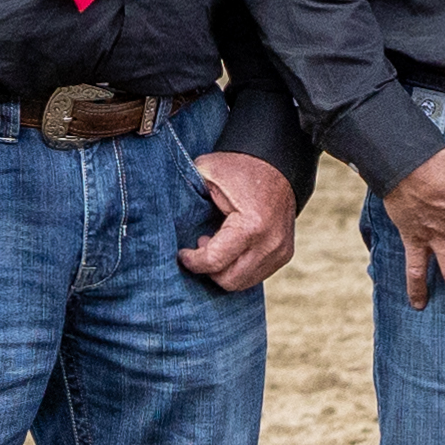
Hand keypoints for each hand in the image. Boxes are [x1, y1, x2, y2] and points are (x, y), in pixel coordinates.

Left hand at [178, 150, 298, 292]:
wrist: (277, 162)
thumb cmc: (238, 167)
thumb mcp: (206, 173)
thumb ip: (185, 195)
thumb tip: (159, 216)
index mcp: (252, 225)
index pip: (215, 262)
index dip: (193, 262)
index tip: (182, 253)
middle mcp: (270, 243)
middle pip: (228, 280)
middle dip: (208, 269)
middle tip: (200, 245)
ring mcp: (280, 251)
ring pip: (242, 283)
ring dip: (223, 270)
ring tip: (216, 245)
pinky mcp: (284, 254)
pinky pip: (255, 276)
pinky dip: (238, 268)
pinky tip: (231, 248)